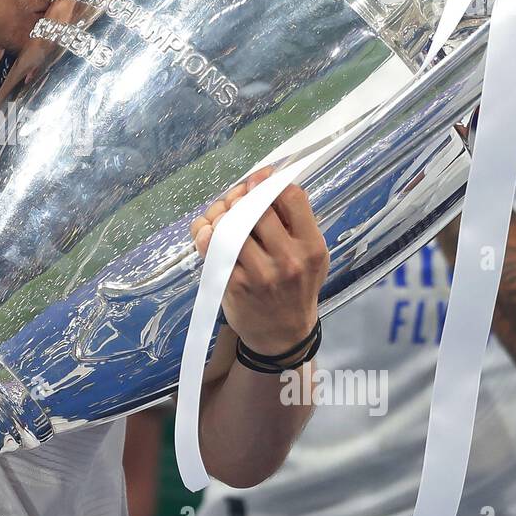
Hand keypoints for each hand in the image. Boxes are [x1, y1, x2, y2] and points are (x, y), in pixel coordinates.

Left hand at [191, 166, 327, 356]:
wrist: (282, 334)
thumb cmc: (296, 288)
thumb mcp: (311, 255)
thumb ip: (297, 222)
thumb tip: (269, 182)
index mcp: (310, 247)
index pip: (291, 197)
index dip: (270, 182)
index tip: (259, 180)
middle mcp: (286, 259)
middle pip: (256, 207)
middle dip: (240, 195)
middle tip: (235, 197)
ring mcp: (258, 273)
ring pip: (230, 224)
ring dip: (220, 212)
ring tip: (221, 214)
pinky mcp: (232, 284)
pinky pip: (211, 246)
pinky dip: (204, 231)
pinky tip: (207, 230)